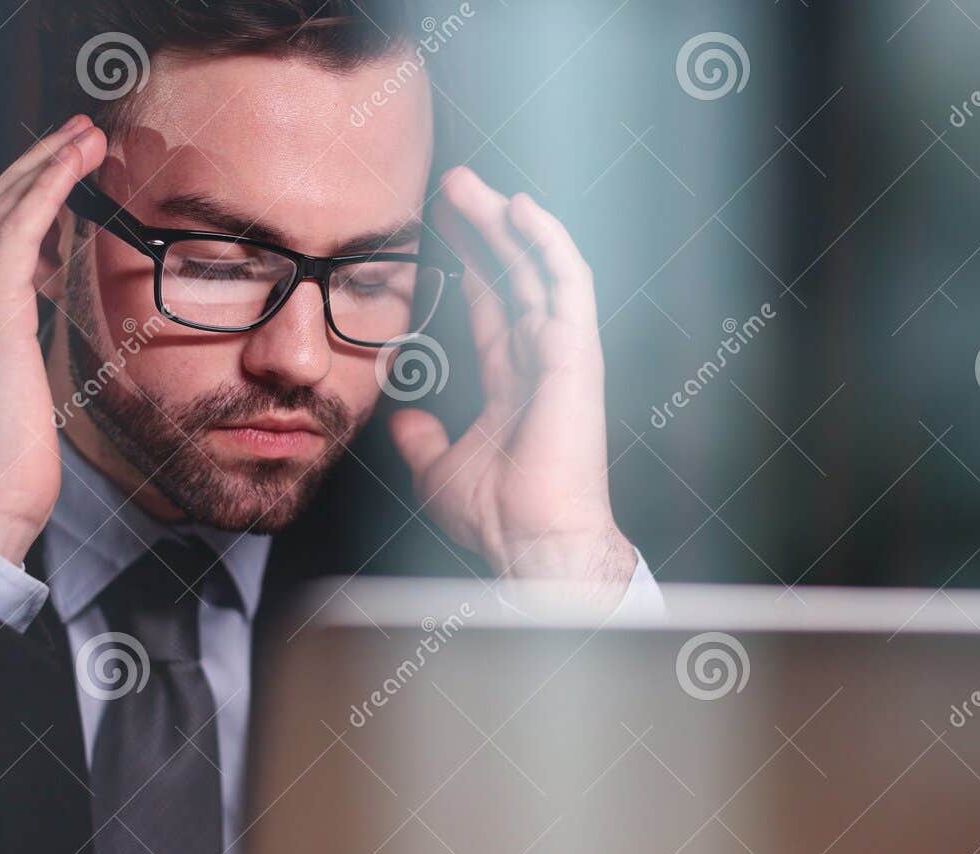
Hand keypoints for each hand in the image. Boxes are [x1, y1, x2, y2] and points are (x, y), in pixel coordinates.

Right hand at [0, 115, 105, 562]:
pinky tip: (74, 168)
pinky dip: (46, 191)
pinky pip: (15, 232)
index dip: (24, 195)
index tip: (63, 171)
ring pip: (0, 210)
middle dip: (35, 165)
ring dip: (46, 165)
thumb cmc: (5, 461)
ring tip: (86, 137)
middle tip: (80, 134)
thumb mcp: (13, 383)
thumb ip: (18, 330)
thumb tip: (43, 293)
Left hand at [389, 166, 635, 600]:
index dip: (470, 263)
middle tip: (453, 185)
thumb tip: (403, 416)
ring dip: (507, 223)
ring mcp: (563, 354)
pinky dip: (546, 243)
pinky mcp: (576, 354)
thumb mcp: (438, 467)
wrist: (531, 543)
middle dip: (484, 229)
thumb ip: (423, 437)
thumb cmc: (498, 516)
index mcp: (514, 382)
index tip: (441, 226)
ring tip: (473, 185)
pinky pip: (566, 284)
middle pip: (512, 276)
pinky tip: (522, 208)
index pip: (491, 305)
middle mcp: (542, 361)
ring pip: (536, 268)